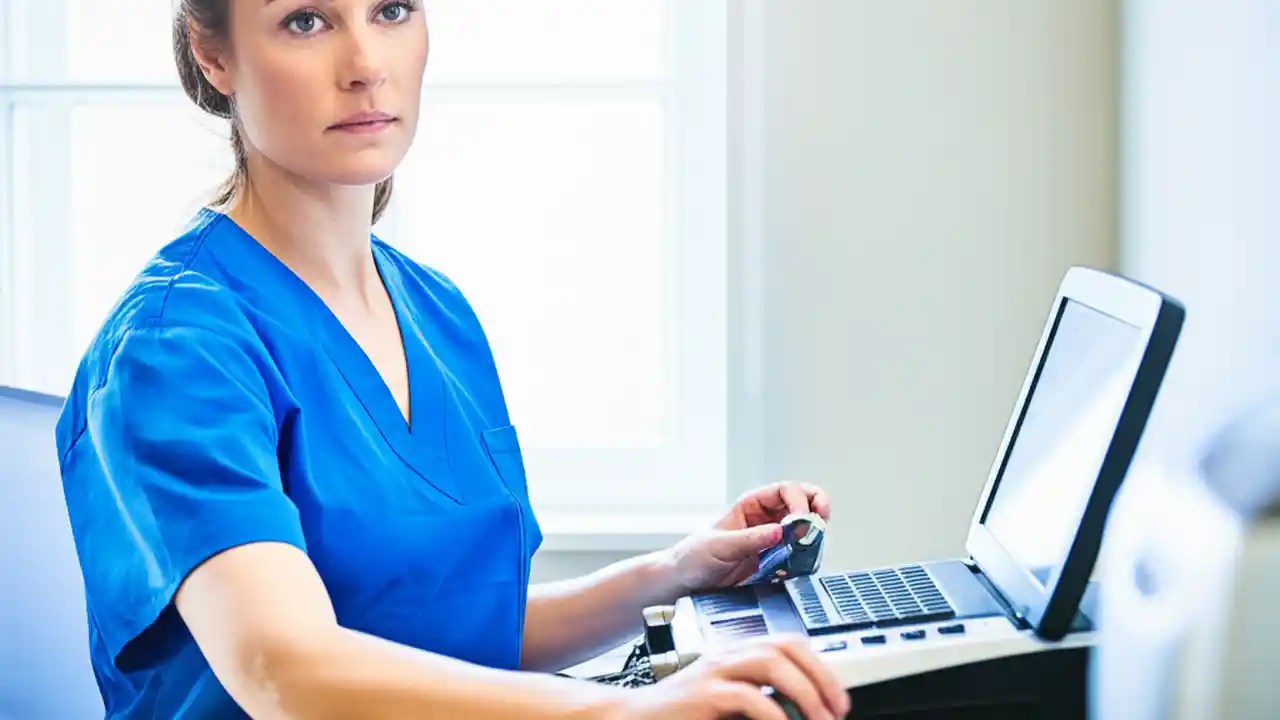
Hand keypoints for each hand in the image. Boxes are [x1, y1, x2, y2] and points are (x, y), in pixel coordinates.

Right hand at [608, 635, 850, 719]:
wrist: (634, 718)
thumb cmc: (683, 714)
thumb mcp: (729, 701)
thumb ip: (760, 697)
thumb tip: (805, 709)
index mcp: (737, 654)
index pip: (787, 642)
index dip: (820, 667)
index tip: (839, 699)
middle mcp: (727, 655)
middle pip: (784, 646)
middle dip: (820, 677)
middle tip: (837, 711)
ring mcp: (714, 671)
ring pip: (769, 662)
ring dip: (804, 692)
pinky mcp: (703, 694)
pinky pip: (746, 696)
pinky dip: (773, 714)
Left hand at [667, 482, 832, 592]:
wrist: (684, 585)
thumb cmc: (693, 558)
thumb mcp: (719, 546)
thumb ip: (749, 540)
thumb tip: (778, 532)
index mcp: (751, 506)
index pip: (785, 490)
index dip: (799, 499)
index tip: (802, 518)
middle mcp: (766, 521)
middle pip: (802, 504)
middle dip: (817, 508)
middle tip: (821, 522)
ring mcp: (773, 542)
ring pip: (805, 530)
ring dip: (814, 537)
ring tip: (811, 548)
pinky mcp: (775, 564)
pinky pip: (800, 557)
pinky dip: (806, 560)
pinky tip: (801, 566)